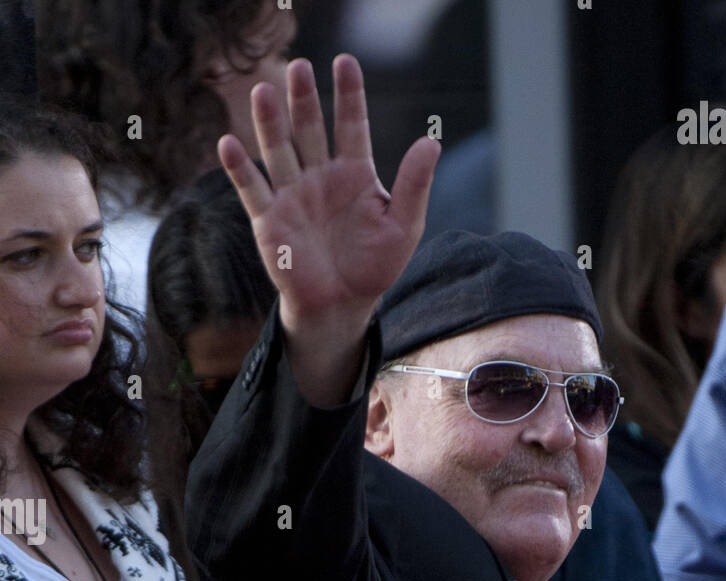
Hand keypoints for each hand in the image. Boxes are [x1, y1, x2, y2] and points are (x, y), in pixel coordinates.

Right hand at [218, 54, 440, 404]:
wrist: (342, 307)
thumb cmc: (375, 266)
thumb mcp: (403, 227)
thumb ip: (414, 186)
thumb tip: (431, 143)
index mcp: (355, 173)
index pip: (351, 125)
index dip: (348, 95)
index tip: (345, 62)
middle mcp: (320, 176)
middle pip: (310, 130)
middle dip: (304, 99)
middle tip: (298, 67)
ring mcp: (292, 195)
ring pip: (278, 151)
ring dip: (269, 123)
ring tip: (262, 91)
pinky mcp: (269, 220)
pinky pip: (252, 190)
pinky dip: (239, 168)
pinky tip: (228, 144)